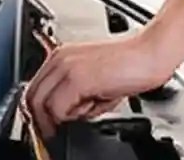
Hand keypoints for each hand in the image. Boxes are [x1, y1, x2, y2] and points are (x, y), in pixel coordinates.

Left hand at [24, 30, 180, 138]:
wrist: (151, 53)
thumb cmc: (130, 64)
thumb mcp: (94, 76)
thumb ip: (74, 91)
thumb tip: (63, 114)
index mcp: (61, 56)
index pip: (35, 89)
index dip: (40, 112)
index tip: (49, 125)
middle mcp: (60, 59)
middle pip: (32, 97)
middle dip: (44, 120)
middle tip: (60, 130)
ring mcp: (67, 68)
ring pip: (42, 105)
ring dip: (63, 117)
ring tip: (92, 107)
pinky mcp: (77, 79)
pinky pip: (59, 109)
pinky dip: (75, 116)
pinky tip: (97, 104)